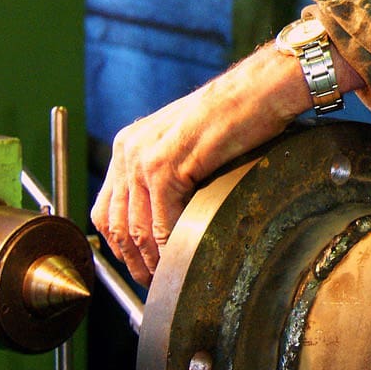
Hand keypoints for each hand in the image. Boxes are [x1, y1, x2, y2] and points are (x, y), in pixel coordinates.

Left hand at [91, 48, 308, 285]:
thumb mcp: (189, 142)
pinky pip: (161, 221)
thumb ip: (169, 172)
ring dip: (151, 259)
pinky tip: (182, 254)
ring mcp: (144, 158)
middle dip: (132, 259)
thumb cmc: (238, 113)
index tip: (138, 264)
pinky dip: (169, 245)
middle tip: (152, 280)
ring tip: (167, 275)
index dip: (119, 244)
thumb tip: (168, 215)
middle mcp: (129, 149)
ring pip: (136, 227)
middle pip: (116, 222)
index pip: (108, 208)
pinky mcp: (167, 166)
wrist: (262, 89)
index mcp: (130, 144)